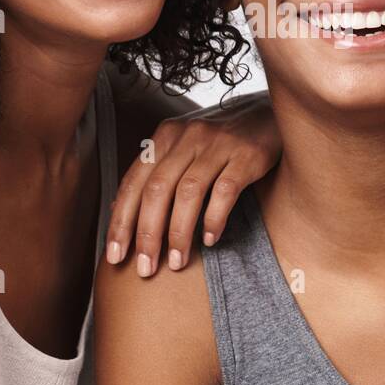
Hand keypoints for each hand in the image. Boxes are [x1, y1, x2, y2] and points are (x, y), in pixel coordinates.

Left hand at [105, 91, 279, 276]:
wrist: (269, 115)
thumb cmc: (220, 140)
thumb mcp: (184, 148)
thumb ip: (155, 173)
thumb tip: (117, 208)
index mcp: (166, 136)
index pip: (134, 182)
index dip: (121, 221)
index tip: (114, 255)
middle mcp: (188, 137)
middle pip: (157, 189)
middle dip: (147, 234)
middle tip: (145, 269)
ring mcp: (218, 144)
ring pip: (188, 191)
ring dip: (179, 232)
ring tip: (177, 263)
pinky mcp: (247, 154)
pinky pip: (226, 190)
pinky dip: (214, 218)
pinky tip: (210, 240)